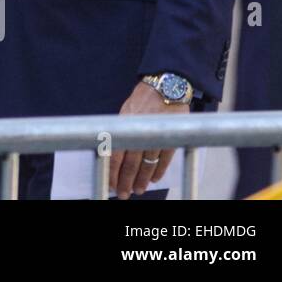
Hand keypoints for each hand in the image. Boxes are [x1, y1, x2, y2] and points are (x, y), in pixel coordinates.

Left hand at [110, 80, 188, 198]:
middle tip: (124, 194)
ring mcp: (156, 137)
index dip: (112, 172)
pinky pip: (164, 160)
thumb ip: (123, 131)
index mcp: (125, 126)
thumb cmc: (143, 98)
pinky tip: (154, 179)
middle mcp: (139, 133)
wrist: (166, 87)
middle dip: (126, 181)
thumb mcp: (125, 112)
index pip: (115, 155)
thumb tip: (115, 151)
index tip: (111, 184)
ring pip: (147, 165)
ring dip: (142, 180)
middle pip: (130, 164)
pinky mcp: (171, 138)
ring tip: (138, 190)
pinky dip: (158, 170)